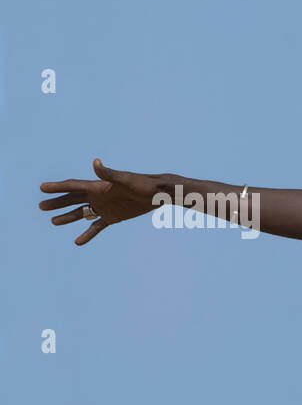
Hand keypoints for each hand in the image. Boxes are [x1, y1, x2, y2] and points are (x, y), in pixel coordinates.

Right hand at [39, 159, 164, 244]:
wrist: (157, 194)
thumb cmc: (142, 184)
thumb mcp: (124, 179)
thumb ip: (108, 173)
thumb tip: (95, 162)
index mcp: (97, 186)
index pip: (73, 186)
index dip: (57, 187)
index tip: (42, 188)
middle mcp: (98, 195)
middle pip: (73, 199)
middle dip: (57, 203)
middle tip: (41, 206)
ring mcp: (104, 207)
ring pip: (82, 213)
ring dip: (68, 217)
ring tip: (53, 222)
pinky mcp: (113, 217)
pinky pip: (96, 227)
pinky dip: (88, 234)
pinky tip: (78, 242)